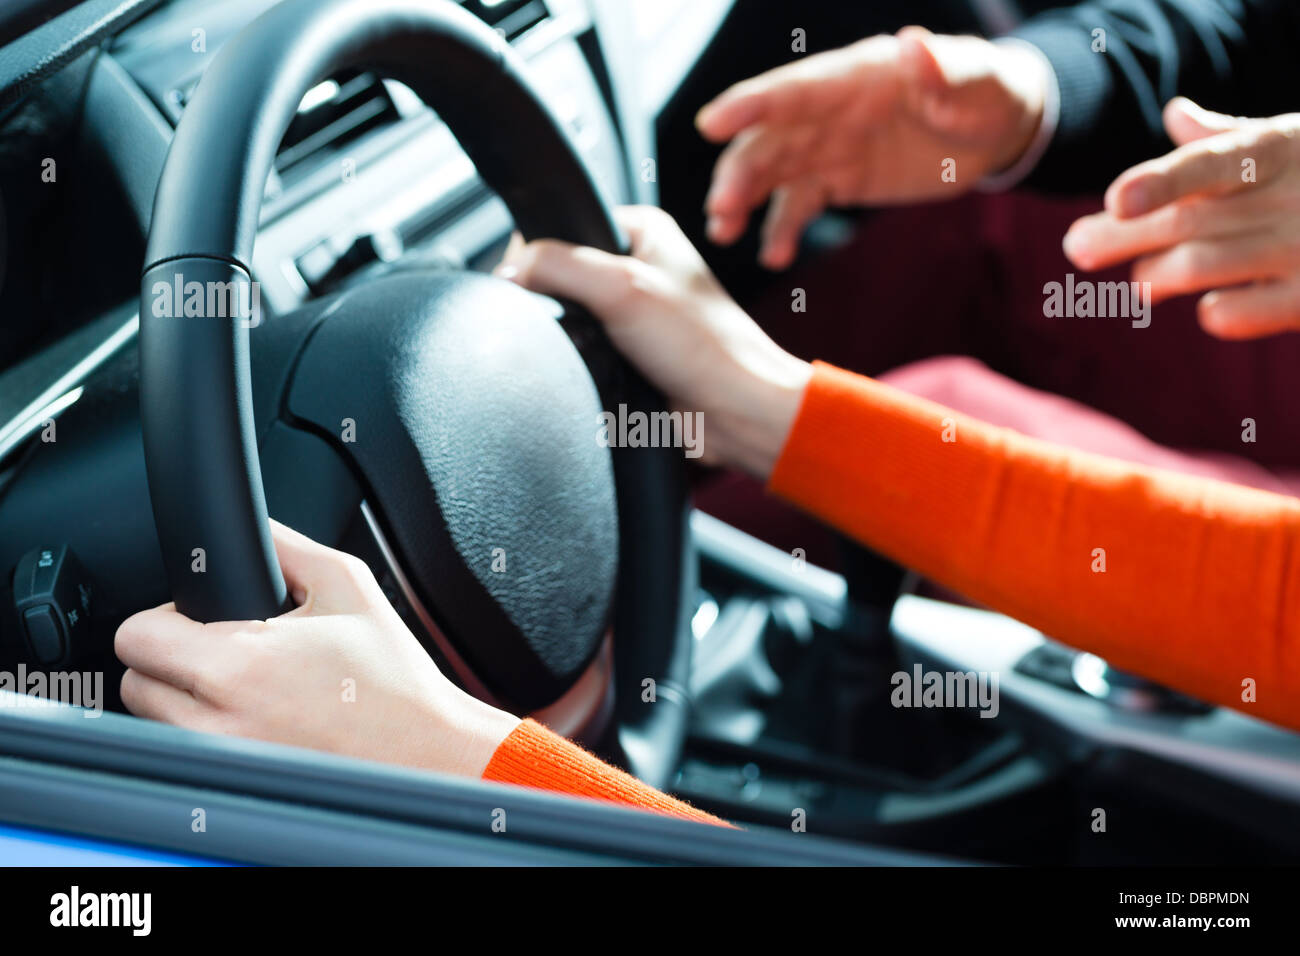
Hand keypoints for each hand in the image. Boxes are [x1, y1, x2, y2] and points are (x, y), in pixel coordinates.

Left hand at [115, 521, 519, 776]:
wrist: (423, 746)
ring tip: (242, 683)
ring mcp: (223, 758)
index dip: (164, 616)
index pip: (137, 635)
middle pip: (135, 682)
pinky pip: (188, 751)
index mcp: (239, 663)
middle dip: (169, 658)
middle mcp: (218, 719)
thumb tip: (253, 526)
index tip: (195, 618)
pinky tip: (254, 714)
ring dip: (182, 698)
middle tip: (219, 649)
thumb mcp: (348, 584)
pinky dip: (207, 731)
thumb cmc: (392, 676)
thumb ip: (287, 546)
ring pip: (156, 721)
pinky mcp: (235, 780)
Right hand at [497, 205, 811, 479]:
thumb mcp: (622, 288)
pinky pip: (582, 351)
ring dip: (570, 335)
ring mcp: (631, 311)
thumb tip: (507, 269)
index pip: (559, 226)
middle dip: (554, 300)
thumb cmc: (706, 346)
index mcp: (641, 229)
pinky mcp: (628, 353)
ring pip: (568, 316)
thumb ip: (557, 266)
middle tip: (578, 320)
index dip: (536, 253)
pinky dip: (582, 361)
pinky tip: (599, 367)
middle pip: (559, 273)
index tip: (531, 281)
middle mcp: (637, 265)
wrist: (735, 412)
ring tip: (596, 347)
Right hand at [697, 27, 1049, 267]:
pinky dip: (781, 230)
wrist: (995, 128)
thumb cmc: (989, 91)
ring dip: (743, 201)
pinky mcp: (836, 180)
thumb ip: (945, 70)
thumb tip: (916, 45)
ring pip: (771, 173)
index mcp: (855, 77)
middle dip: (739, 172)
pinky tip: (773, 258)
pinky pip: (798, 206)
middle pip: (770, 139)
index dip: (751, 105)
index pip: (795, 89)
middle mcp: (829, 110)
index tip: (710, 125)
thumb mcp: (979, 80)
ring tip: (723, 233)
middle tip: (720, 209)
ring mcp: (828, 146)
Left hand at [1063, 98, 1299, 338]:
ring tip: (1139, 280)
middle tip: (1078, 247)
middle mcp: (1290, 196)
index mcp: (1277, 150)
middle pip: (1187, 221)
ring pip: (1201, 267)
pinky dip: (1212, 311)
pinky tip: (1205, 307)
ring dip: (1156, 274)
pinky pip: (1239, 313)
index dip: (1161, 181)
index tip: (1116, 200)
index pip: (1210, 163)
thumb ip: (1229, 139)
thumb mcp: (1292, 143)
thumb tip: (1174, 114)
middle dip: (1121, 237)